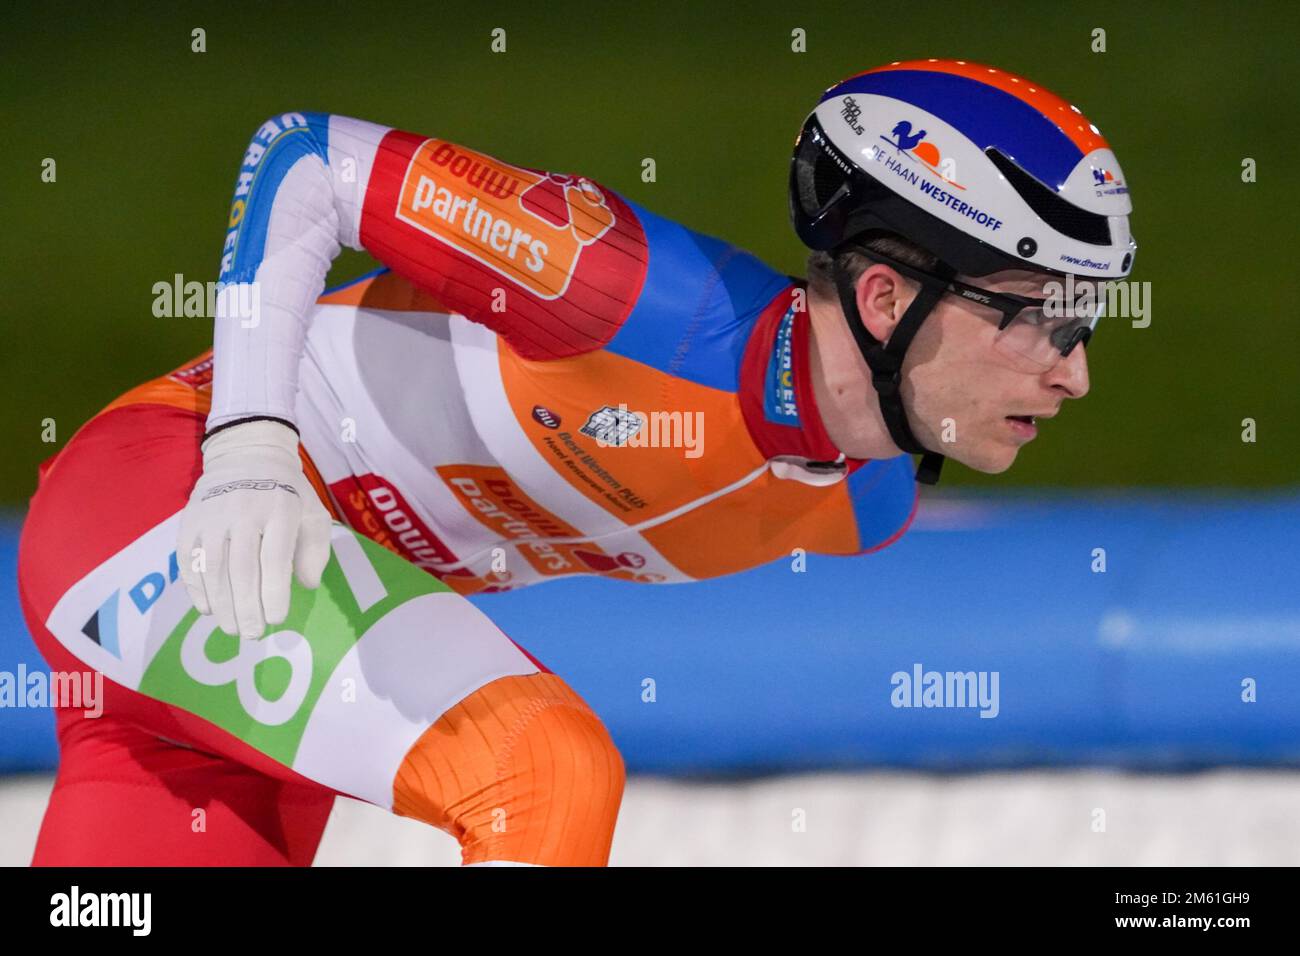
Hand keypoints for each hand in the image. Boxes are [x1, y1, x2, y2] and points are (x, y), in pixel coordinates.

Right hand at [177, 419, 331, 638]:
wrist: (246, 454)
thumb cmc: (287, 493)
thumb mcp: (312, 512)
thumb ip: (315, 550)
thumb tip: (306, 586)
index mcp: (279, 509)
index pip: (274, 558)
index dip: (274, 593)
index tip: (277, 618)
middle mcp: (243, 511)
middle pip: (241, 569)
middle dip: (246, 608)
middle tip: (253, 634)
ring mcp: (212, 515)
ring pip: (212, 568)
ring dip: (221, 604)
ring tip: (232, 629)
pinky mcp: (189, 520)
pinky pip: (188, 560)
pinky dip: (196, 589)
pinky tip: (208, 609)